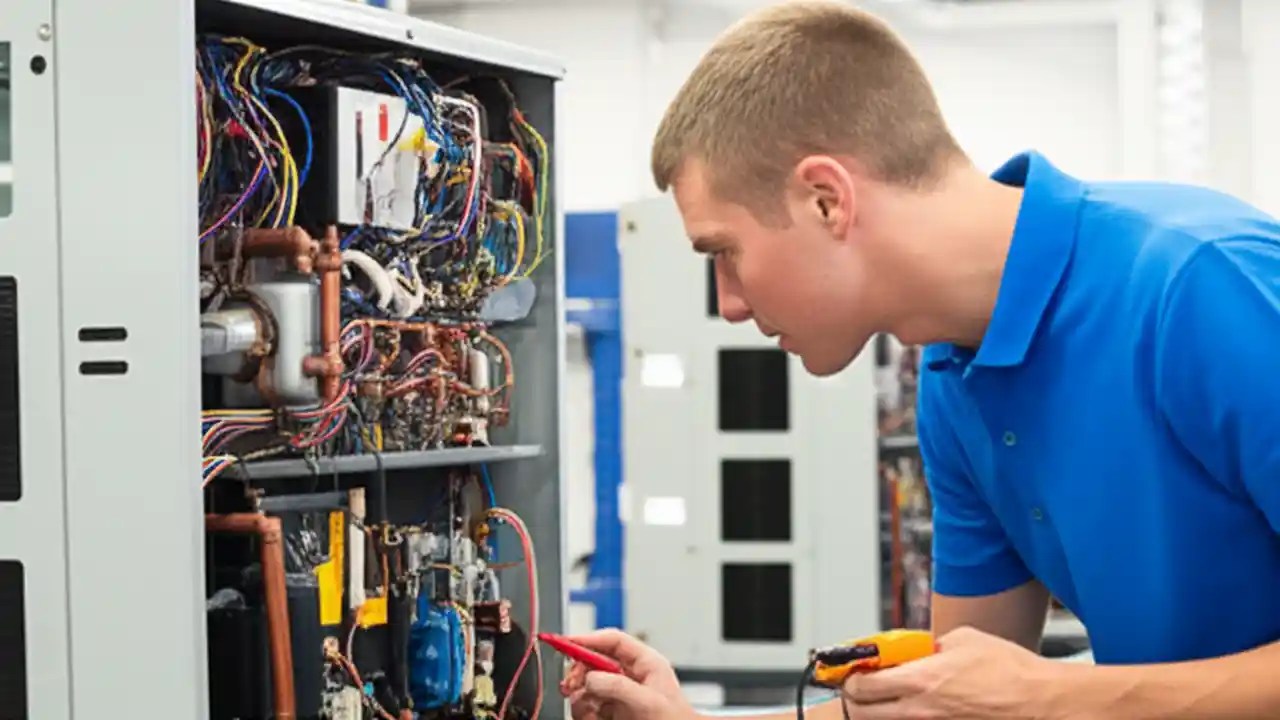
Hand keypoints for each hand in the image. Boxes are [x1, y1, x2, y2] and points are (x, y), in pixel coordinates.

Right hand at [559, 629, 696, 719]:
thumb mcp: (649, 701)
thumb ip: (618, 686)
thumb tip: (591, 677)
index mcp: (646, 664)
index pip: (613, 641)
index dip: (589, 639)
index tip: (567, 642)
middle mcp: (631, 677)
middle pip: (594, 662)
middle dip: (580, 672)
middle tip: (571, 683)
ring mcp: (621, 695)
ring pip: (587, 685)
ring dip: (579, 695)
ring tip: (585, 707)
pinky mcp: (613, 713)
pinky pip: (588, 706)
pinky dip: (584, 711)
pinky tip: (591, 717)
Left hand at [841, 626, 1074, 718]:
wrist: (1040, 702)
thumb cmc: (1009, 670)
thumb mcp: (962, 640)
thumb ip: (929, 646)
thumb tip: (917, 651)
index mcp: (920, 680)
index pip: (861, 686)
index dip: (850, 676)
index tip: (853, 667)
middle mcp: (919, 710)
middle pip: (862, 712)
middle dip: (855, 697)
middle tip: (861, 683)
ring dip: (878, 709)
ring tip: (888, 693)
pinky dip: (905, 714)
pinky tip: (916, 703)